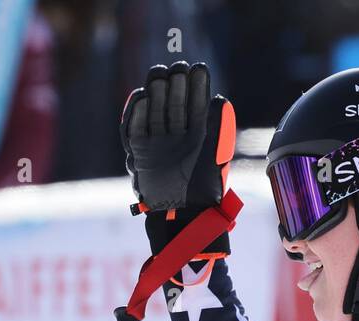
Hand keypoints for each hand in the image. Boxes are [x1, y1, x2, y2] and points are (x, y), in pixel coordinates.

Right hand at [120, 60, 234, 212]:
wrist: (183, 216)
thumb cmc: (205, 192)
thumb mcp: (216, 158)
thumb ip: (219, 129)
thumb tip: (221, 100)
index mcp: (198, 138)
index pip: (196, 106)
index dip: (197, 87)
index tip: (198, 68)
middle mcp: (177, 138)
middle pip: (173, 105)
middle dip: (175, 85)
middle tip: (177, 67)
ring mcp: (158, 144)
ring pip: (156, 112)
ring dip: (157, 92)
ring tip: (160, 73)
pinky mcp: (141, 153)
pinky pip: (137, 128)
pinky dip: (138, 112)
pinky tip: (143, 95)